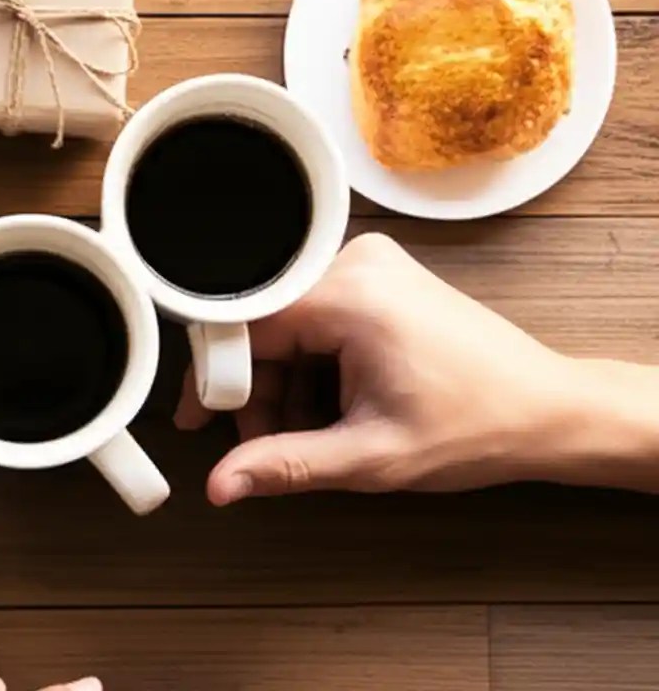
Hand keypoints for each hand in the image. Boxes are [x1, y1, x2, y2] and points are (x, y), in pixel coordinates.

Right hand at [177, 233, 658, 504]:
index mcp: (352, 295)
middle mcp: (357, 262)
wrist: (549, 410)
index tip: (198, 420)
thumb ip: (286, 464)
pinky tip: (325, 408)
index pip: (245, 324)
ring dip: (282, 383)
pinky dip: (309, 366)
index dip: (213, 378)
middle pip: (263, 323)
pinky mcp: (380, 278)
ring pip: (286, 324)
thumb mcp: (371, 456)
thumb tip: (220, 486)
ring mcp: (371, 265)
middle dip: (254, 390)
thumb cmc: (476, 427)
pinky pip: (315, 317)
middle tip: (256, 445)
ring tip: (299, 437)